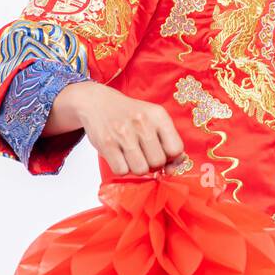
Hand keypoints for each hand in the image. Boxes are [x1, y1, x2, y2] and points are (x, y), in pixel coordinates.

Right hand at [51, 81, 186, 175]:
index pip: (176, 149)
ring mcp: (123, 133)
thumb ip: (168, 142)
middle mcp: (142, 122)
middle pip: (158, 162)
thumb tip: (173, 169)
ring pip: (141, 169)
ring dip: (137, 167)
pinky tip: (119, 156)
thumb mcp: (154, 120)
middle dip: (152, 163)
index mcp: (158, 115)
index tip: (162, 152)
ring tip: (132, 155)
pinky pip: (121, 171)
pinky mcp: (106, 144)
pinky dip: (121, 168)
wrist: (98, 103)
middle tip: (143, 153)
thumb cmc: (131, 116)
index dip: (171, 157)